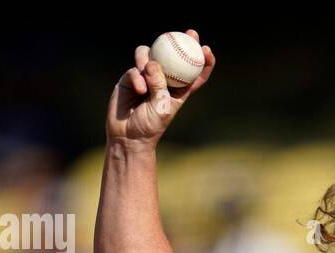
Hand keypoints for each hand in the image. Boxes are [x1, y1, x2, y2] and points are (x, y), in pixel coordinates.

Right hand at [105, 29, 215, 148]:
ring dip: (150, 61)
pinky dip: (137, 77)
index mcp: (179, 91)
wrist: (128, 136)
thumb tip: (153, 62)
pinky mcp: (130, 78)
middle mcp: (164, 81)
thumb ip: (159, 85)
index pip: (195, 73)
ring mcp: (146, 77)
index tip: (206, 49)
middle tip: (190, 33)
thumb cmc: (150, 125)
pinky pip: (134, 69)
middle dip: (184, 42)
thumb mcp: (161, 106)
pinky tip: (139, 89)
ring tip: (148, 73)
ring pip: (150, 56)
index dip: (204, 60)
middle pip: (174, 57)